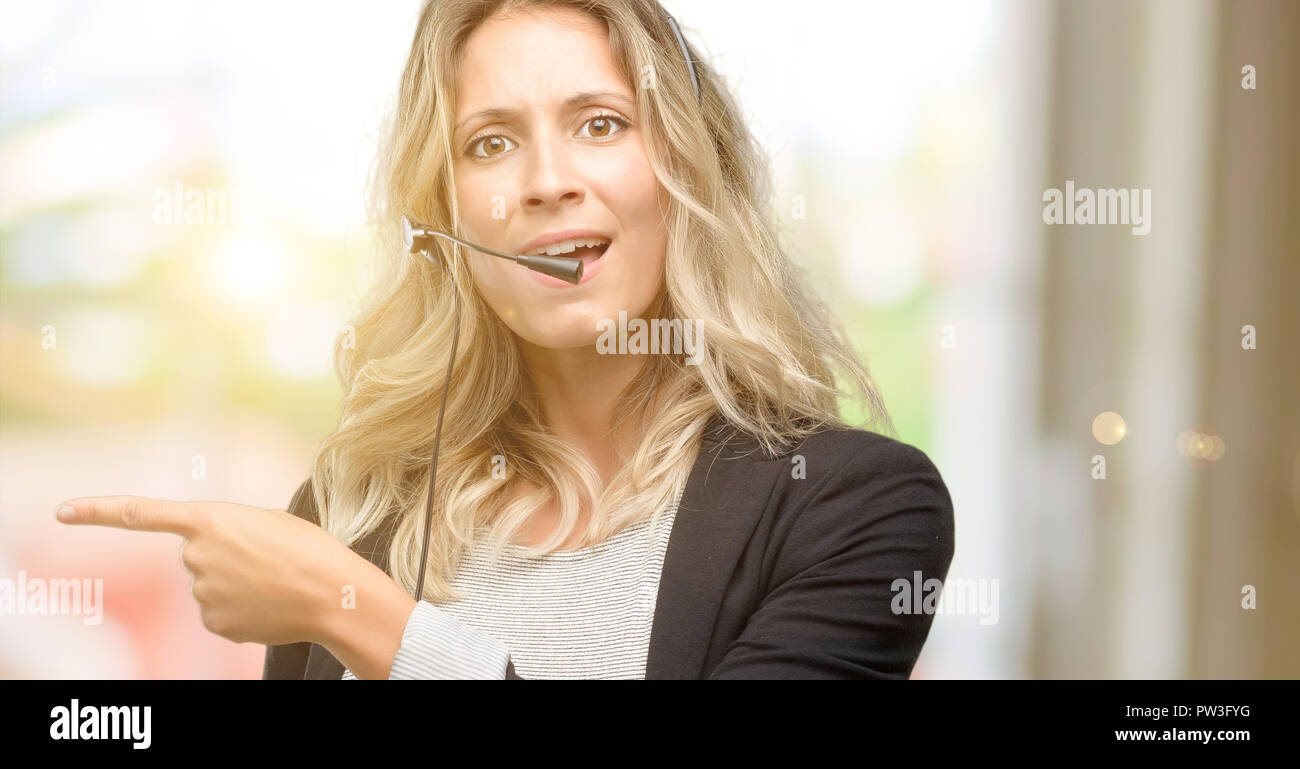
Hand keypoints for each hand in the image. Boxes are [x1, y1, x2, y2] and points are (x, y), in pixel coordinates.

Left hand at [53, 495, 388, 647]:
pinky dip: (241, 608)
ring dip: (235, 582)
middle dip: (224, 555)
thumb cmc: (309, 550)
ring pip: (208, 585)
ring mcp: (202, 593)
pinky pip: (219, 612)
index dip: (96, 511)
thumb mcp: (267, 523)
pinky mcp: (214, 623)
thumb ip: (227, 535)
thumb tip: (209, 572)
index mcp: (209, 518)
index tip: (60, 511)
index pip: (140, 513)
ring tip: (273, 581)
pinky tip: (268, 604)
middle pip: (196, 555)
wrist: (333, 594)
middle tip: (266, 557)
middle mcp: (195, 556)